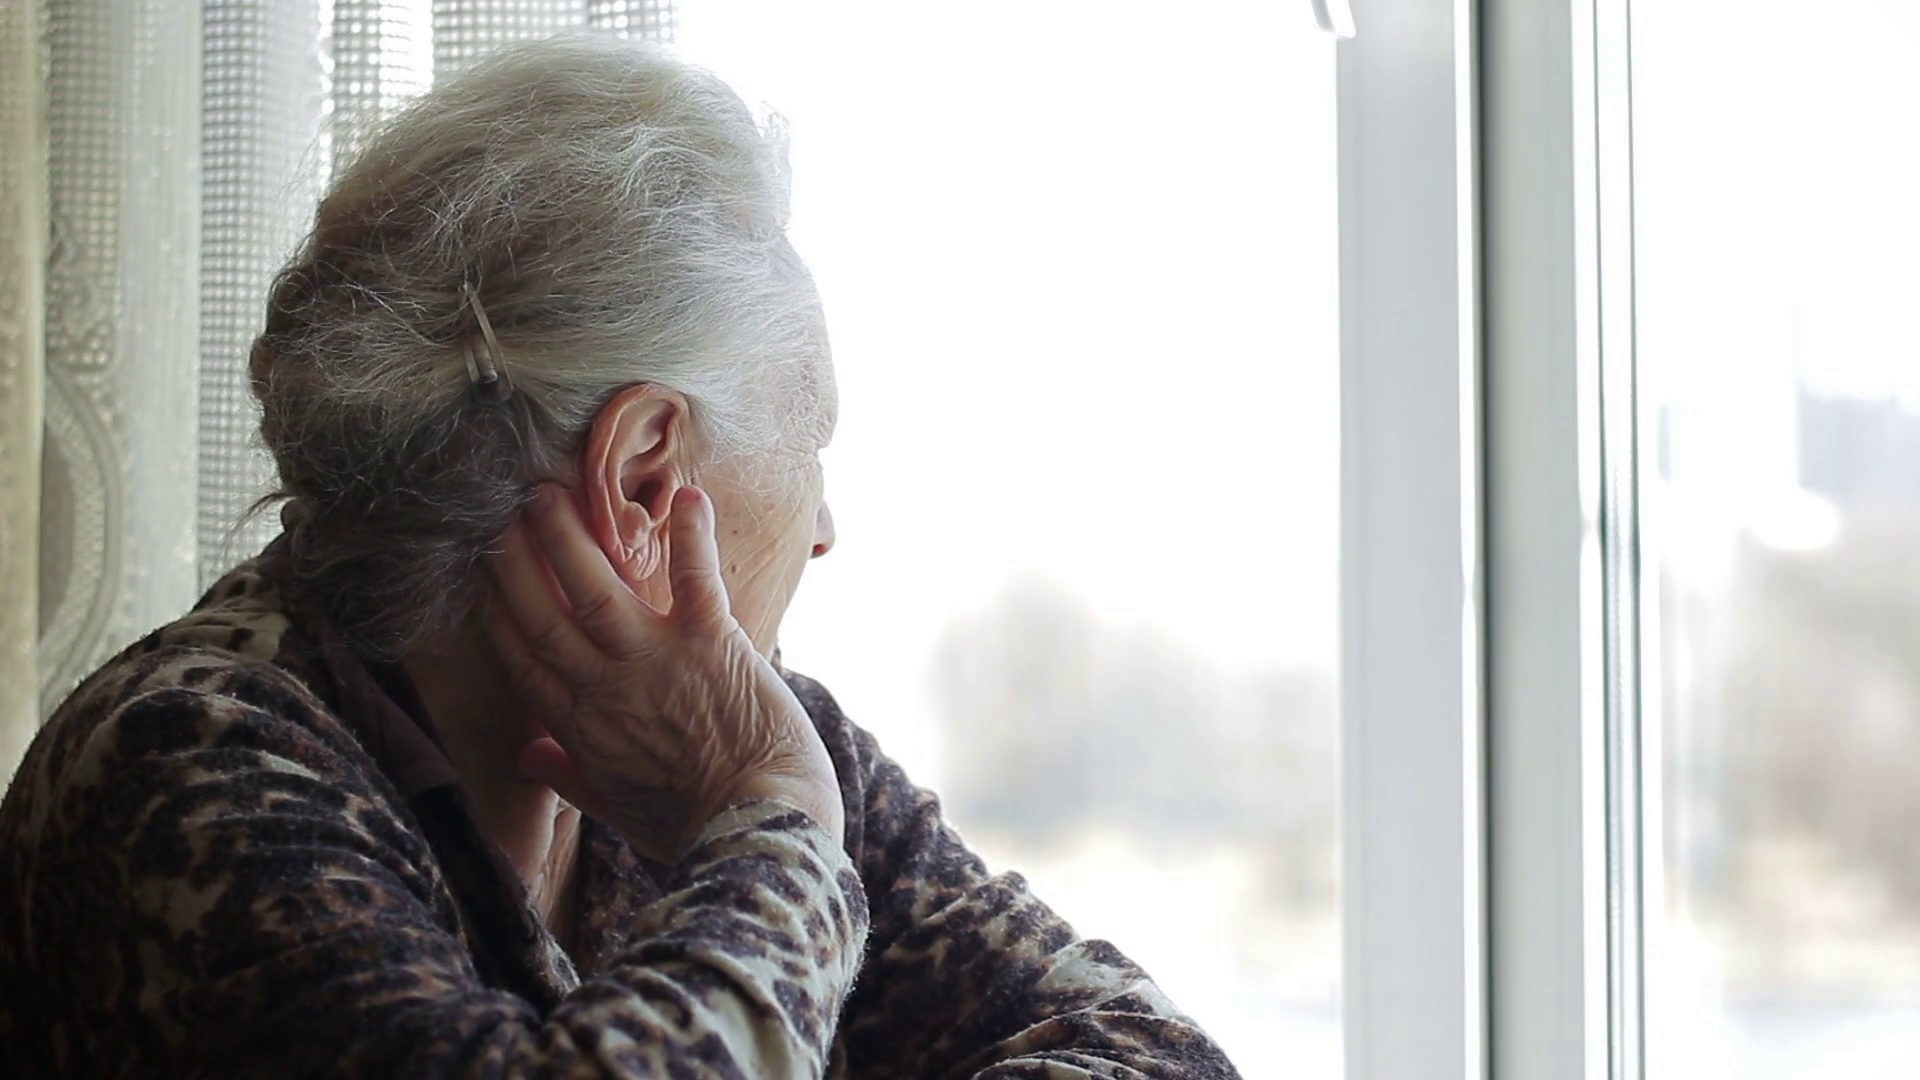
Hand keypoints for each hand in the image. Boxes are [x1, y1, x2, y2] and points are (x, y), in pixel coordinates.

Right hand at [484, 484, 843, 862]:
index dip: (496, 611)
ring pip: (596, 588)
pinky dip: (691, 536)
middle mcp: (605, 687)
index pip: (522, 659)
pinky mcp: (712, 642)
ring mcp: (656, 661)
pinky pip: (695, 578)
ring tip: (548, 491)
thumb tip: (527, 757)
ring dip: (570, 537)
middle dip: (514, 560)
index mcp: (579, 728)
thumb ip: (568, 778)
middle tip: (498, 513)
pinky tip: (686, 496)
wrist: (759, 829)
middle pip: (543, 615)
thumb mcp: (616, 811)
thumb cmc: (692, 825)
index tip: (479, 572)